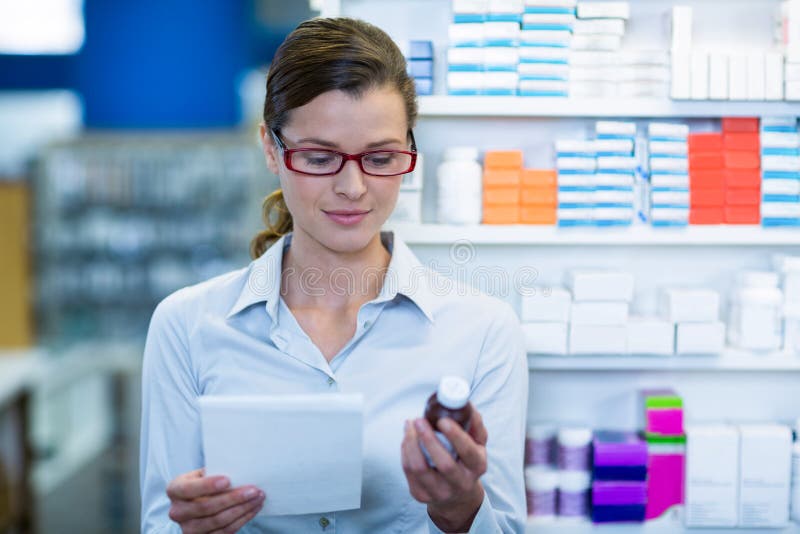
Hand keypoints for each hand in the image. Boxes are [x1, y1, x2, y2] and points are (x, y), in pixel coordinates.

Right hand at [166, 468, 264, 533]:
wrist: (195, 501)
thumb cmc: (203, 482)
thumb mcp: (202, 473)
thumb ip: (215, 470)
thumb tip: (240, 468)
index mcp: (175, 490)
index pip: (189, 489)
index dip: (208, 486)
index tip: (228, 480)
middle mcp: (177, 511)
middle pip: (207, 507)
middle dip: (233, 498)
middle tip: (254, 490)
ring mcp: (188, 528)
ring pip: (219, 521)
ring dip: (242, 509)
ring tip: (258, 498)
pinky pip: (225, 531)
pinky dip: (242, 519)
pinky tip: (253, 509)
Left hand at [401, 406, 488, 531]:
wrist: (456, 495)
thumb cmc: (466, 461)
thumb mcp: (477, 443)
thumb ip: (474, 423)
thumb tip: (466, 405)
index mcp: (477, 467)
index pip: (468, 452)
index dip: (455, 436)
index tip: (442, 420)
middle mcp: (460, 483)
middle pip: (444, 464)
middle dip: (429, 439)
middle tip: (419, 420)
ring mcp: (439, 492)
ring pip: (420, 468)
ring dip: (411, 443)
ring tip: (410, 425)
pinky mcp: (421, 494)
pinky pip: (408, 470)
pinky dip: (406, 450)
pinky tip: (407, 437)